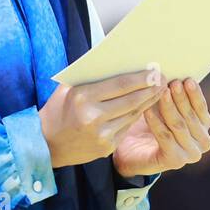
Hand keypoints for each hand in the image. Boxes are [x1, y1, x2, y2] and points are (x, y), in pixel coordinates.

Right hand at [39, 71, 167, 168]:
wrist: (45, 144)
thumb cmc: (58, 110)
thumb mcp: (69, 88)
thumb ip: (91, 77)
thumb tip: (120, 62)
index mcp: (83, 97)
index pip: (120, 85)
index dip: (141, 78)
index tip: (155, 71)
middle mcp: (93, 117)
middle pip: (131, 100)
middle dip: (151, 89)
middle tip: (164, 79)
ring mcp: (101, 135)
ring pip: (133, 114)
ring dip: (149, 102)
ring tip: (159, 90)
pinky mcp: (106, 147)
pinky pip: (127, 127)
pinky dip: (137, 115)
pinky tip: (146, 106)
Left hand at [113, 77, 209, 178]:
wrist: (131, 152)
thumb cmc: (150, 125)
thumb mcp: (166, 107)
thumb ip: (175, 95)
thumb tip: (174, 73)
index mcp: (204, 127)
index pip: (201, 108)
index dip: (194, 93)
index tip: (187, 79)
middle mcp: (203, 142)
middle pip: (190, 116)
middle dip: (181, 98)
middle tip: (172, 83)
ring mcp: (191, 154)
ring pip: (178, 126)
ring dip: (169, 107)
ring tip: (160, 93)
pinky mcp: (176, 161)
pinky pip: (165, 137)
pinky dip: (156, 122)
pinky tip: (147, 110)